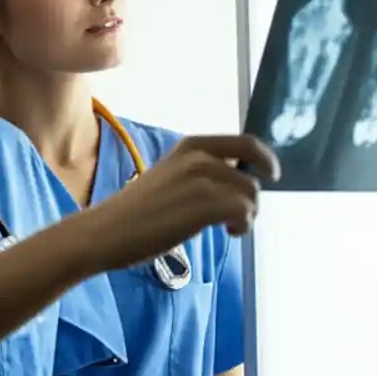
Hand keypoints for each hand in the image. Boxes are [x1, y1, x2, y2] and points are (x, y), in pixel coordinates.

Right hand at [88, 134, 278, 270]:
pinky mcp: (206, 203)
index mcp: (189, 146)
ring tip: (229, 227)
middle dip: (255, 190)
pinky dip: (242, 225)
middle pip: (254, 168)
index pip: (243, 143)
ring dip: (247, 213)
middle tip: (249, 210)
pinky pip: (244, 210)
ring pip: (250, 192)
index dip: (264, 158)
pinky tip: (229, 233)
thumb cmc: (134, 213)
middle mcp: (199, 156)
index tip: (269, 173)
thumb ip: (198, 174)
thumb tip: (231, 183)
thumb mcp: (169, 178)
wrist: (107, 231)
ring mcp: (203, 178)